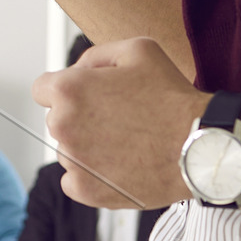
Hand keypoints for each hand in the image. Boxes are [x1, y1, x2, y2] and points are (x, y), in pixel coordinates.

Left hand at [32, 37, 209, 209]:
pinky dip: (91, 176)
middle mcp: (63, 125)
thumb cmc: (171, 99)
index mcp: (68, 90)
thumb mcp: (138, 50)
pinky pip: (74, 180)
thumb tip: (78, 70)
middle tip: (117, 119)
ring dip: (86, 147)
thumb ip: (96, 56)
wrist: (198, 146)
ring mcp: (73, 160)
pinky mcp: (85, 190)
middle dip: (79, 117)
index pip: (42, 89)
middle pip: (57, 119)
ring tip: (125, 143)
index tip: (87, 97)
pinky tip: (118, 165)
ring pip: (68, 150)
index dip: (67, 89)